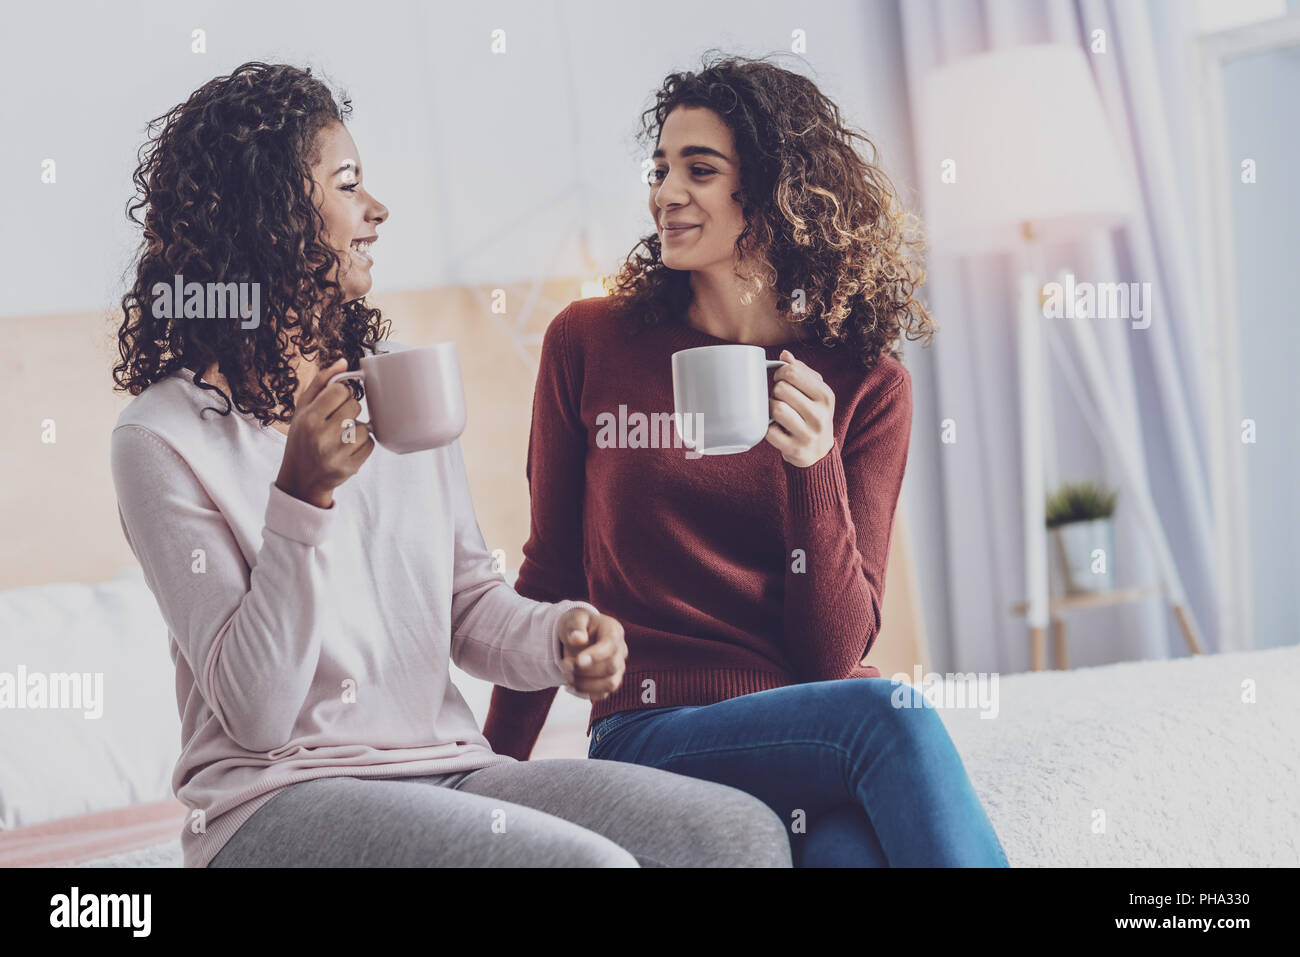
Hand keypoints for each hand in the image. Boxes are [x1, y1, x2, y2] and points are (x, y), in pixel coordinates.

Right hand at [274, 358, 374, 508]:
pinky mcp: (349, 468)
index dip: (341, 394)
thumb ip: (320, 383)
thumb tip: (342, 362)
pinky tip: (348, 448)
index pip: (340, 390)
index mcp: (308, 418)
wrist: (300, 478)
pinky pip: (370, 445)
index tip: (335, 403)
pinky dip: (363, 445)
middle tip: (338, 421)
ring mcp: (336, 454)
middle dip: (350, 411)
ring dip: (357, 430)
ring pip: (364, 427)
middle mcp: (321, 436)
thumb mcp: (302, 409)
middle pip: (355, 406)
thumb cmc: (302, 438)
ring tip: (341, 437)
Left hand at [556, 607, 626, 701]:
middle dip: (585, 670)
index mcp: (613, 631)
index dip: (596, 655)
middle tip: (564, 664)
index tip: (578, 661)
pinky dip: (584, 693)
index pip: (610, 645)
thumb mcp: (573, 619)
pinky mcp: (610, 682)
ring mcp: (618, 668)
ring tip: (566, 676)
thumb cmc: (577, 625)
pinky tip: (569, 686)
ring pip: (610, 684)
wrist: (577, 637)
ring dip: (585, 684)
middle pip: (612, 667)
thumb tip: (578, 639)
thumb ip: (575, 627)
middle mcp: (620, 650)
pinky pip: (602, 694)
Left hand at [766, 349, 835, 466]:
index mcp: (826, 396)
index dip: (780, 373)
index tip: (781, 380)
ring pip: (776, 408)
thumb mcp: (815, 393)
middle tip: (779, 397)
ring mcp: (808, 434)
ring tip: (776, 411)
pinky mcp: (794, 449)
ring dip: (770, 408)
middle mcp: (820, 415)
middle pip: (781, 388)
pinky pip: (769, 431)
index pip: (792, 372)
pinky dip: (768, 427)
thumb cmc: (813, 415)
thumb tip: (785, 355)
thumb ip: (801, 371)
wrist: (819, 453)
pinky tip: (775, 427)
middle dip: (775, 391)